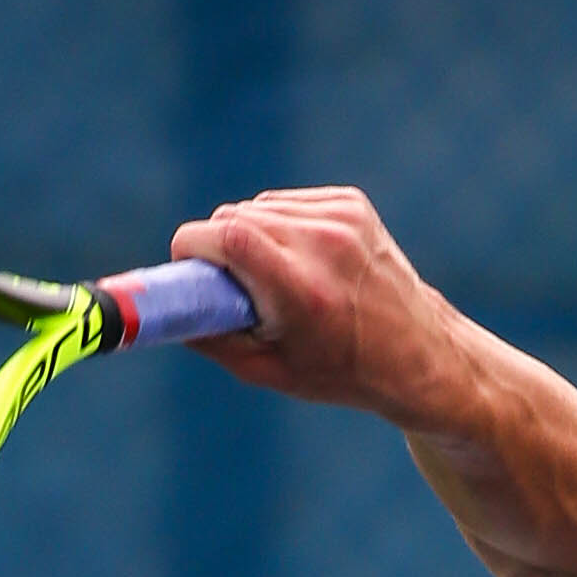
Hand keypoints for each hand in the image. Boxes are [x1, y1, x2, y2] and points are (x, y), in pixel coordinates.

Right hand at [164, 185, 461, 418]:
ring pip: (258, 207)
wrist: (419, 356)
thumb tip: (156, 312)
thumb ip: (209, 337)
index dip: (191, 247)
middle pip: (234, 218)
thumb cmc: (339, 372)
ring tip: (274, 278)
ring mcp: (342, 219)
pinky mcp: (352, 204)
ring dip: (250, 235)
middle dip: (218, 246)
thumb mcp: (267, 370)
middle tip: (229, 285)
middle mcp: (324, 245)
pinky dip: (280, 226)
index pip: (224, 235)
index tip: (184, 265)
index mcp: (302, 289)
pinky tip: (301, 259)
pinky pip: (288, 203)